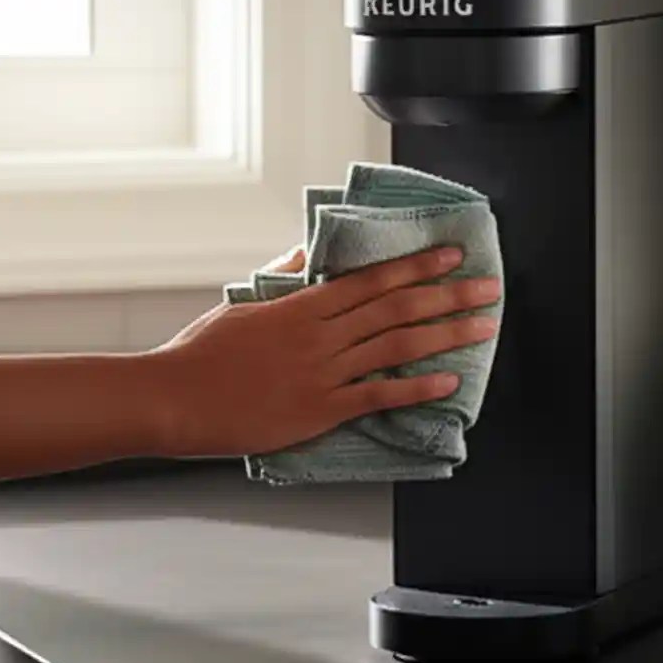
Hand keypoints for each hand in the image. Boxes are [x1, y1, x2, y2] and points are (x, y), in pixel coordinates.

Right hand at [147, 246, 500, 456]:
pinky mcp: (321, 411)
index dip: (418, 265)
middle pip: (398, 308)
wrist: (174, 399)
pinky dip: (417, 389)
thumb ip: (284, 277)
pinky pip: (379, 397)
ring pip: (398, 347)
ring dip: (446, 335)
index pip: (373, 278)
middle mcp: (321, 335)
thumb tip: (308, 250)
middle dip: (449, 295)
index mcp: (304, 305)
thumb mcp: (245, 304)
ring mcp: (323, 373)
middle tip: (488, 287)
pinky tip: (448, 383)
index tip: (452, 254)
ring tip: (482, 327)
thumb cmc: (202, 353)